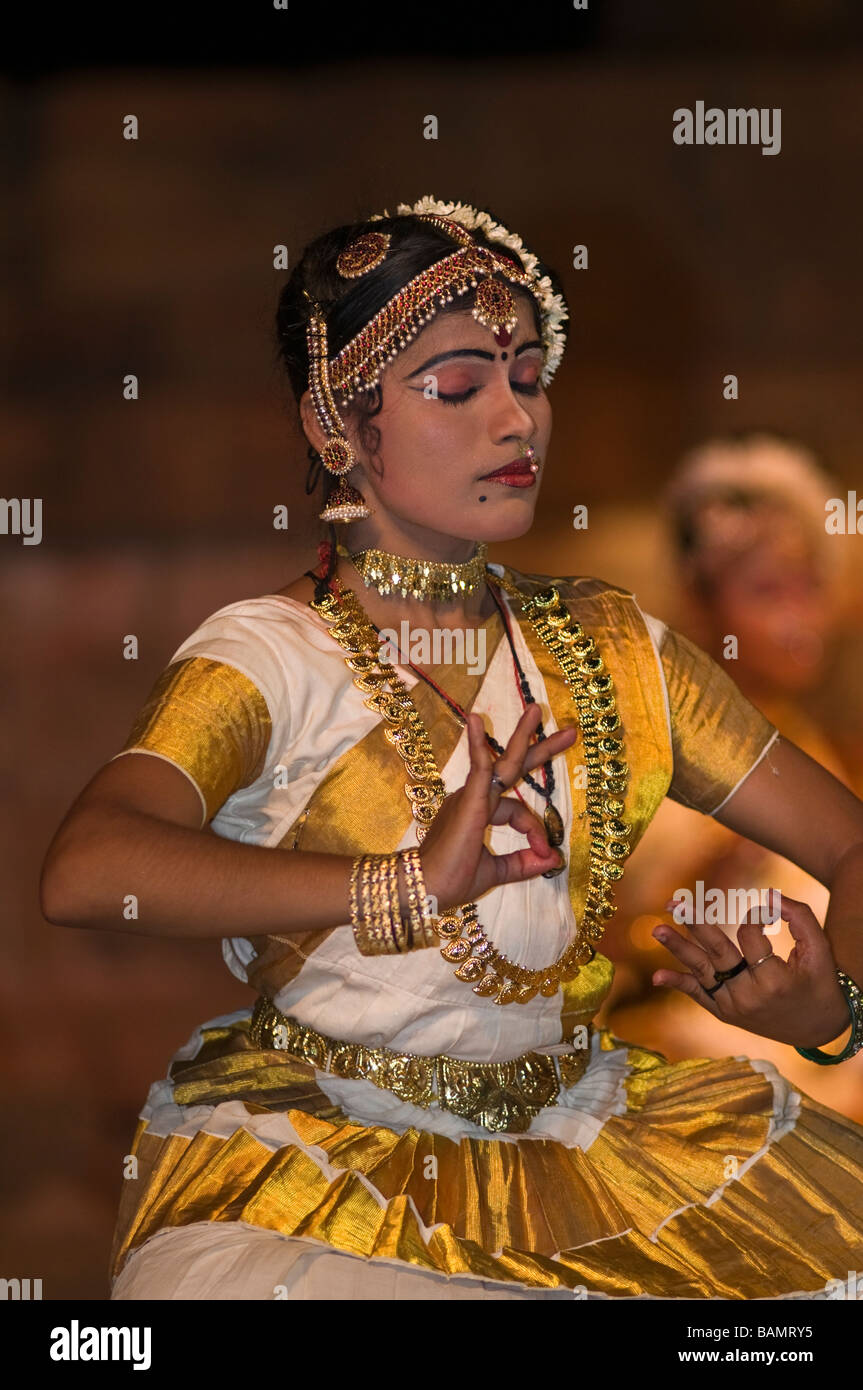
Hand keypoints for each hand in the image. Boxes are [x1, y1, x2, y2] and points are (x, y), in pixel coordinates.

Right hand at [419, 703, 576, 911]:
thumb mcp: (496, 872)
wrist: (425, 889)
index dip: (536, 831)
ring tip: (537, 711)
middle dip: (541, 748)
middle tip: (570, 731)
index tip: (547, 855)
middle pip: (513, 767)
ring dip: (523, 737)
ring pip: (502, 762)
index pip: (518, 812)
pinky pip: (478, 769)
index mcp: (481, 811)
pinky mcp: (468, 801)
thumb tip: (553, 859)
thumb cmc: (451, 880)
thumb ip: (523, 864)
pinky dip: (480, 747)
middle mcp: (476, 798)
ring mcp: (471, 796)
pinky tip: (476, 720)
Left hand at [650, 890, 849, 1047]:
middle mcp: (749, 994)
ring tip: (656, 929)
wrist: (818, 1029)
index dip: (757, 915)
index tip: (766, 911)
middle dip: (694, 925)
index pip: (750, 935)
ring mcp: (733, 1007)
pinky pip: (699, 996)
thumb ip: (799, 916)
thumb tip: (768, 894)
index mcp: (773, 979)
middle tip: (673, 904)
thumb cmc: (820, 983)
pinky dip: (678, 984)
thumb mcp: (820, 950)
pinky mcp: (725, 1014)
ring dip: (677, 949)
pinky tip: (656, 976)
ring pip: (701, 972)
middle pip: (717, 952)